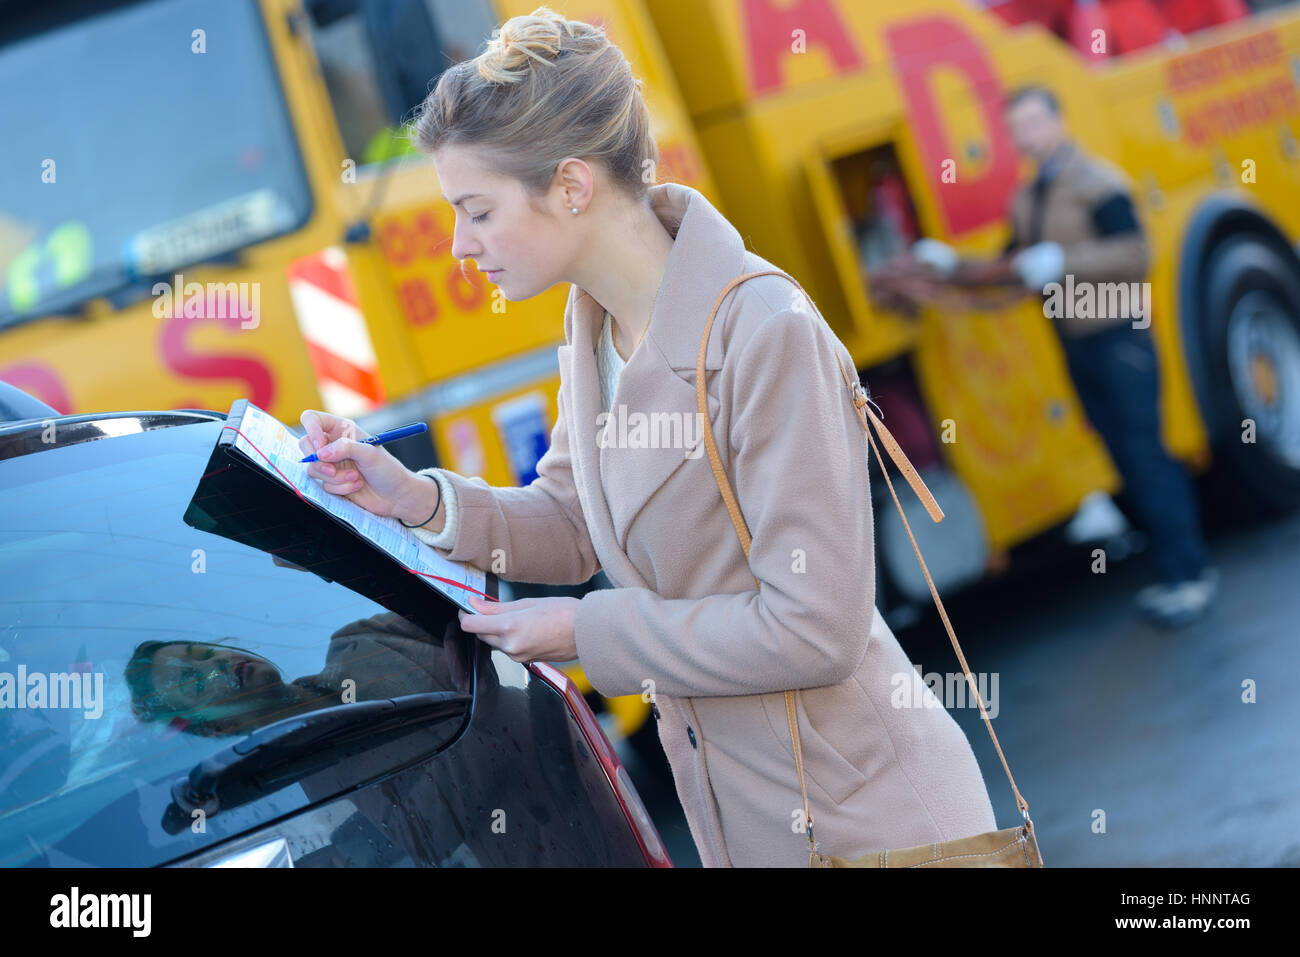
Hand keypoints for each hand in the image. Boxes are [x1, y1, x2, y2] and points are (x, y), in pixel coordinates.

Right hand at [298, 409, 418, 519]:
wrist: (395, 496)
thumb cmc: (388, 470)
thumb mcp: (370, 454)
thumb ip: (345, 448)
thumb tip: (321, 453)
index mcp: (342, 430)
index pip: (313, 419)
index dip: (311, 430)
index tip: (320, 446)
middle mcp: (334, 445)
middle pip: (306, 445)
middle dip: (318, 461)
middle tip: (332, 470)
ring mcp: (331, 464)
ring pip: (313, 468)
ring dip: (334, 477)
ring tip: (355, 478)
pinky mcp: (332, 481)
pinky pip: (323, 484)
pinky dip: (339, 487)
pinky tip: (356, 486)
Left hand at [456, 595, 580, 664]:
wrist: (587, 633)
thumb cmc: (564, 613)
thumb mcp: (527, 603)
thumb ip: (497, 607)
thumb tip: (475, 604)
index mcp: (509, 628)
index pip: (470, 625)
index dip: (466, 614)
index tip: (469, 606)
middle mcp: (510, 646)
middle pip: (480, 635)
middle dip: (482, 622)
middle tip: (493, 608)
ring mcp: (518, 656)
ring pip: (494, 642)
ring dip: (497, 630)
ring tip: (517, 617)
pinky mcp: (526, 661)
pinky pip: (509, 649)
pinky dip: (510, 638)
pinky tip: (525, 628)